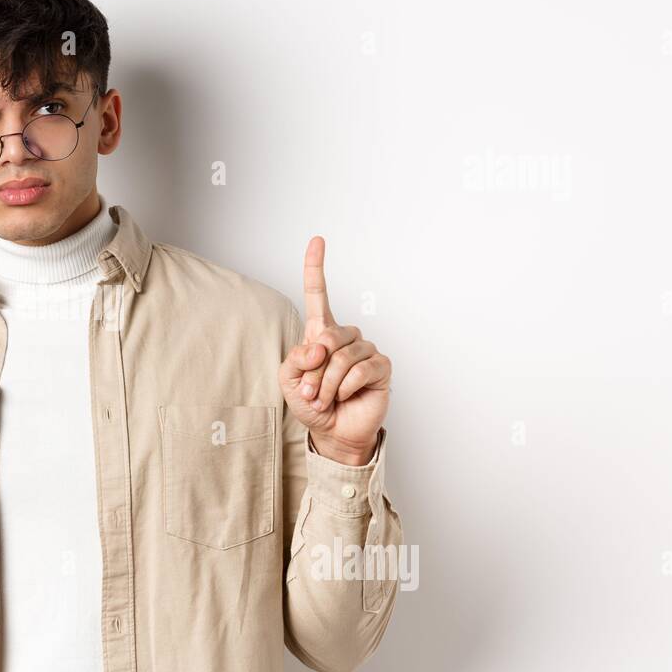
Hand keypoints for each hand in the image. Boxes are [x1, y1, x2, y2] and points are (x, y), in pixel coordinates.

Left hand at [278, 236, 390, 464]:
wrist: (333, 431)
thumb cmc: (312, 403)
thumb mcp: (289, 380)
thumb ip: (295, 358)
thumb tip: (318, 347)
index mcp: (321, 333)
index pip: (318, 294)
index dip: (316, 267)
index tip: (317, 240)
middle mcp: (345, 337)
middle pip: (327, 338)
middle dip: (313, 370)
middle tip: (310, 390)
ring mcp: (365, 350)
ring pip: (342, 358)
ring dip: (326, 384)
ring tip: (325, 398)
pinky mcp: (381, 367)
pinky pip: (359, 371)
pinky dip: (345, 388)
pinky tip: (346, 397)